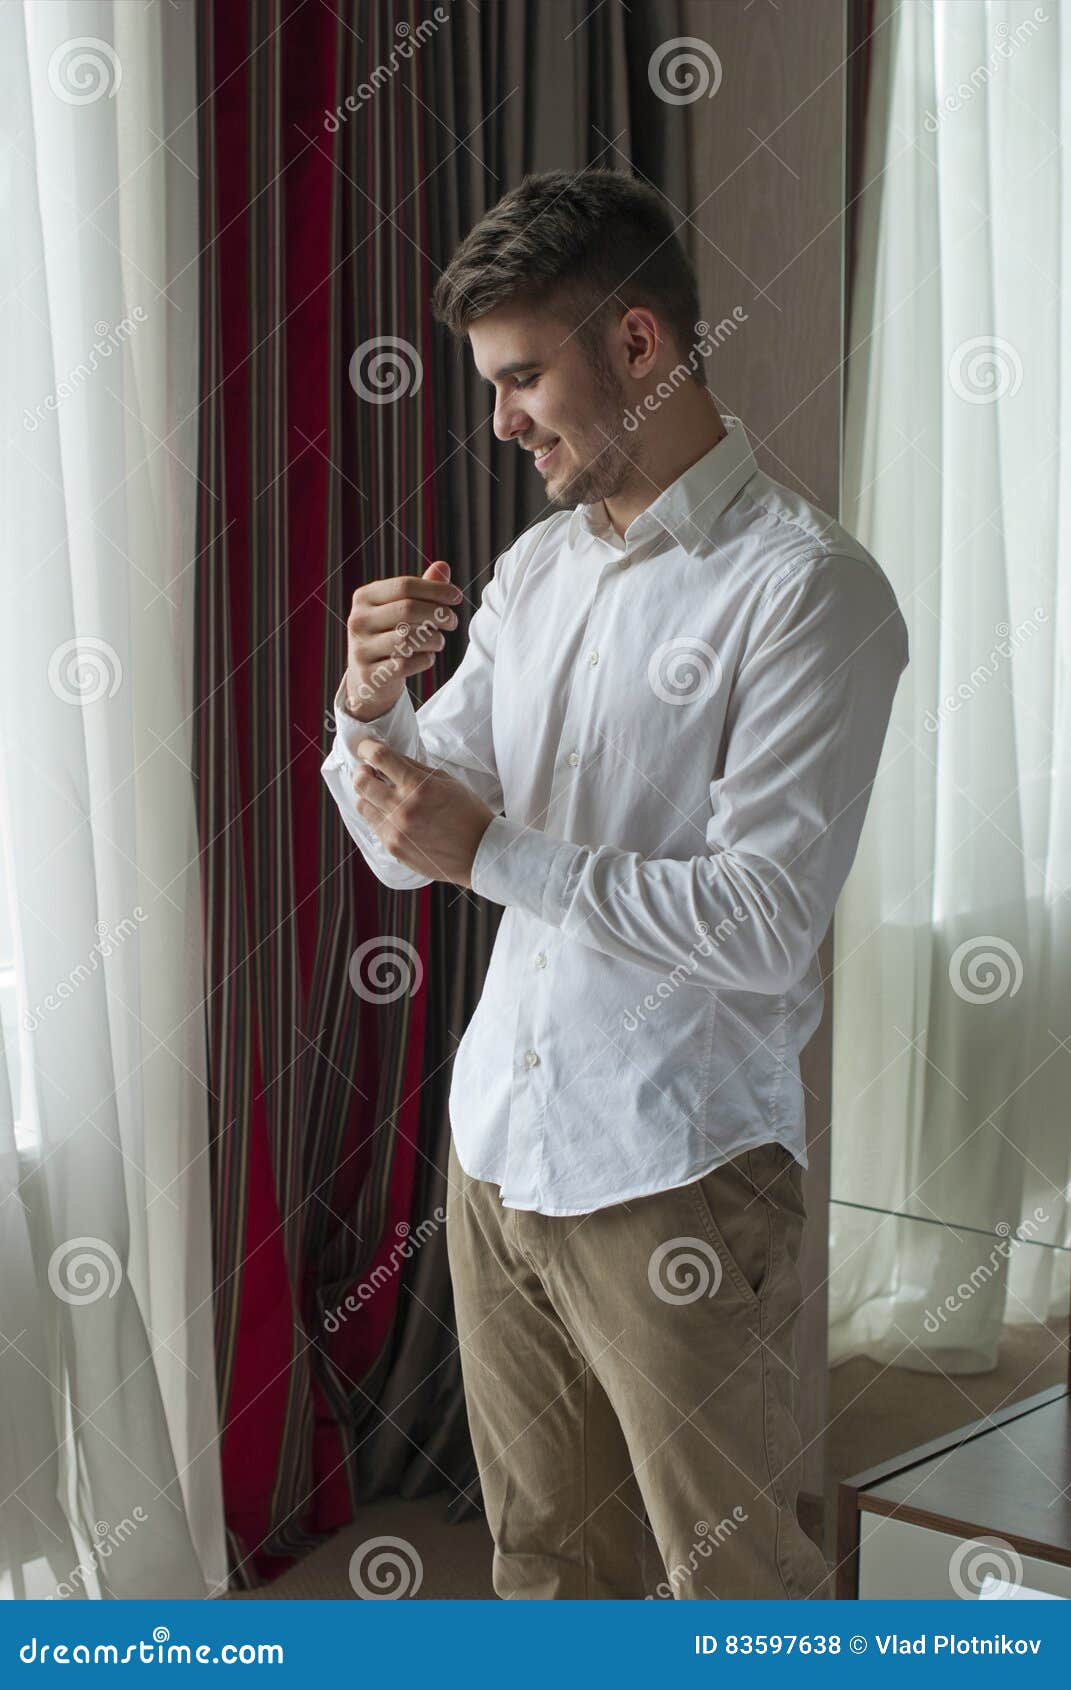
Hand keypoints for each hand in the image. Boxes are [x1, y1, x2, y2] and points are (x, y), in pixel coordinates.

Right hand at [344, 560, 463, 721]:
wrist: (367, 678)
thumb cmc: (390, 636)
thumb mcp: (402, 609)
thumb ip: (422, 589)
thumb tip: (443, 566)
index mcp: (364, 597)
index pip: (404, 585)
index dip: (436, 589)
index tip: (457, 597)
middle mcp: (358, 620)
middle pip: (407, 609)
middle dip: (438, 614)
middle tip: (452, 622)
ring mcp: (360, 648)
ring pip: (407, 638)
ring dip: (434, 639)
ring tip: (438, 641)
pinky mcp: (367, 675)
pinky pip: (405, 665)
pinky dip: (424, 661)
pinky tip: (426, 658)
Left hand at [352, 741, 492, 887]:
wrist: (479, 853)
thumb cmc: (468, 814)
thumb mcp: (447, 781)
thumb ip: (415, 768)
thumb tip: (390, 758)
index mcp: (419, 786)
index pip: (380, 758)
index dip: (367, 747)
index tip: (366, 747)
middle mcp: (402, 808)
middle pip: (361, 782)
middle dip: (361, 771)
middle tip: (369, 770)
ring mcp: (395, 831)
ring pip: (362, 806)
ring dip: (367, 795)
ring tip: (380, 794)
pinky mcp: (393, 847)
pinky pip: (374, 826)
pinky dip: (379, 816)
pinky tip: (393, 814)